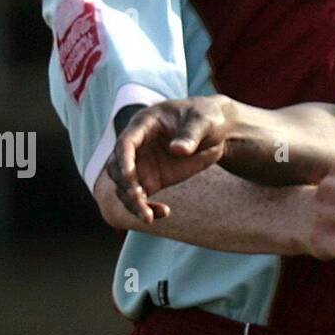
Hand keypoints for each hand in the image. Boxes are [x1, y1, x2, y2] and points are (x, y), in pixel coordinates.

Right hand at [107, 95, 236, 223]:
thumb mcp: (203, 121)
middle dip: (126, 186)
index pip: (126, 143)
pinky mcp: (151, 180)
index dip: (124, 161)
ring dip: (133, 203)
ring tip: (149, 217)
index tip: (129, 178)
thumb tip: (176, 150)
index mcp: (145, 124)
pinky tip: (162, 213)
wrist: (216, 130)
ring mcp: (142, 164)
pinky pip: (141, 198)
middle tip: (140, 200)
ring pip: (125, 188)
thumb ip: (190, 134)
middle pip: (118, 169)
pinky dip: (147, 208)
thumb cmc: (207, 118)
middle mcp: (137, 146)